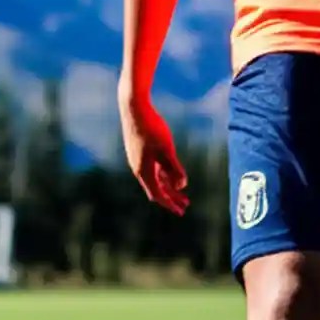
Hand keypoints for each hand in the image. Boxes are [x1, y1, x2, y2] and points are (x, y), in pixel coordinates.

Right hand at [118, 89, 188, 215]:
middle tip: (185, 205)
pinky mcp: (139, 150)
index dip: (170, 204)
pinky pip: (152, 168)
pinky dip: (163, 174)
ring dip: (168, 185)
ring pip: (155, 178)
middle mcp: (138, 168)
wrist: (133, 108)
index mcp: (144, 171)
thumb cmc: (151, 128)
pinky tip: (170, 172)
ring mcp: (138, 159)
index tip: (181, 211)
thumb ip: (174, 168)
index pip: (157, 194)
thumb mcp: (167, 149)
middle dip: (171, 197)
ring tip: (181, 190)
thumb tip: (182, 186)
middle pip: (157, 188)